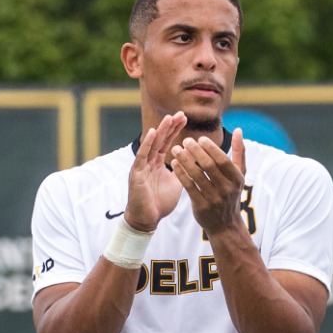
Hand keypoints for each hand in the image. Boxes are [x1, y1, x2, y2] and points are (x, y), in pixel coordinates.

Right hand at [124, 112, 185, 232]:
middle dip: (170, 126)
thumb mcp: (176, 184)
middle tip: (180, 113)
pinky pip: (142, 156)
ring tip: (168, 118)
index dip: (175, 130)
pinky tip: (153, 133)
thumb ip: (183, 172)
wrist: (147, 219)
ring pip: (152, 145)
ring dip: (160, 131)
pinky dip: (147, 144)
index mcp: (158, 163)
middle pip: (160, 140)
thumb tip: (195, 163)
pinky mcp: (136, 173)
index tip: (185, 119)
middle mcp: (149, 161)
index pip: (167, 142)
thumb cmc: (160, 202)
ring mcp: (142, 166)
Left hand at [171, 129, 247, 235]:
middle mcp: (226, 189)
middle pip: (208, 166)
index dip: (210, 148)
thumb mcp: (240, 175)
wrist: (225, 225)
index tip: (200, 138)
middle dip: (195, 151)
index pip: (222, 160)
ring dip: (185, 160)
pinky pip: (188, 186)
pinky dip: (180, 173)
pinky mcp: (201, 206)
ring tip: (176, 149)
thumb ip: (239, 152)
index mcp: (236, 179)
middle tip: (185, 141)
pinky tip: (174, 163)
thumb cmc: (231, 194)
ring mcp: (213, 199)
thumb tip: (238, 130)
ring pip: (196, 175)